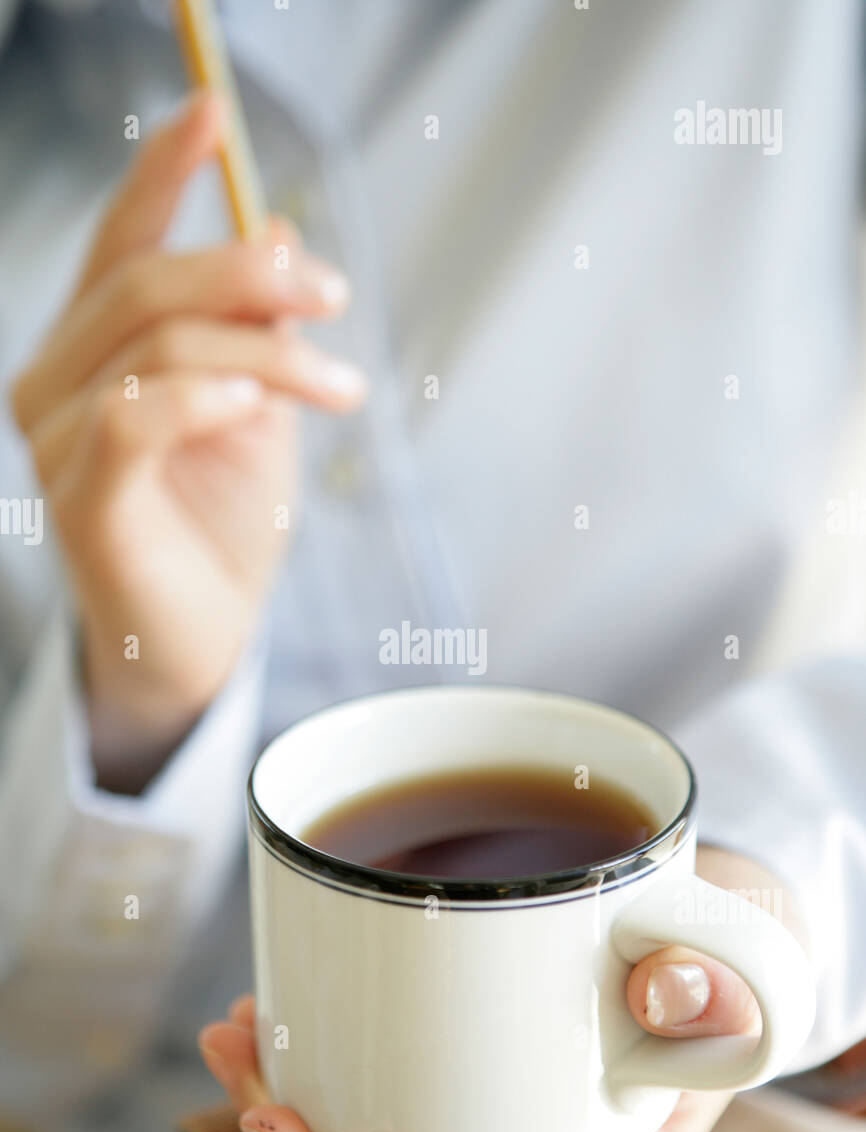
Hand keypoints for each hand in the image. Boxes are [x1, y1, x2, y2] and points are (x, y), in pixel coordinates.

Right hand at [10, 92, 366, 790]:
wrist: (206, 639)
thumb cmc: (226, 526)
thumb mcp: (258, 408)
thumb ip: (256, 329)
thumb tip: (278, 231)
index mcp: (97, 353)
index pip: (120, 246)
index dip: (161, 174)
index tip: (212, 111)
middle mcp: (59, 384)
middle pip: (145, 286)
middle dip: (251, 276)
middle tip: (335, 296)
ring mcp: (60, 442)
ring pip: (158, 347)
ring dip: (265, 352)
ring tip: (339, 385)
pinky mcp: (83, 501)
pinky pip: (135, 418)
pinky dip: (203, 397)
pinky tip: (256, 405)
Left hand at [200, 847, 792, 1131]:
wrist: (713, 935)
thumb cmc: (726, 961)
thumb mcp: (742, 969)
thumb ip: (716, 988)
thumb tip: (663, 991)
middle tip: (260, 1102)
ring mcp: (494, 1108)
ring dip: (292, 1104)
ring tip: (235, 1042)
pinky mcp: (462, 1063)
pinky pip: (374, 1091)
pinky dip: (311, 1069)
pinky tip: (263, 1030)